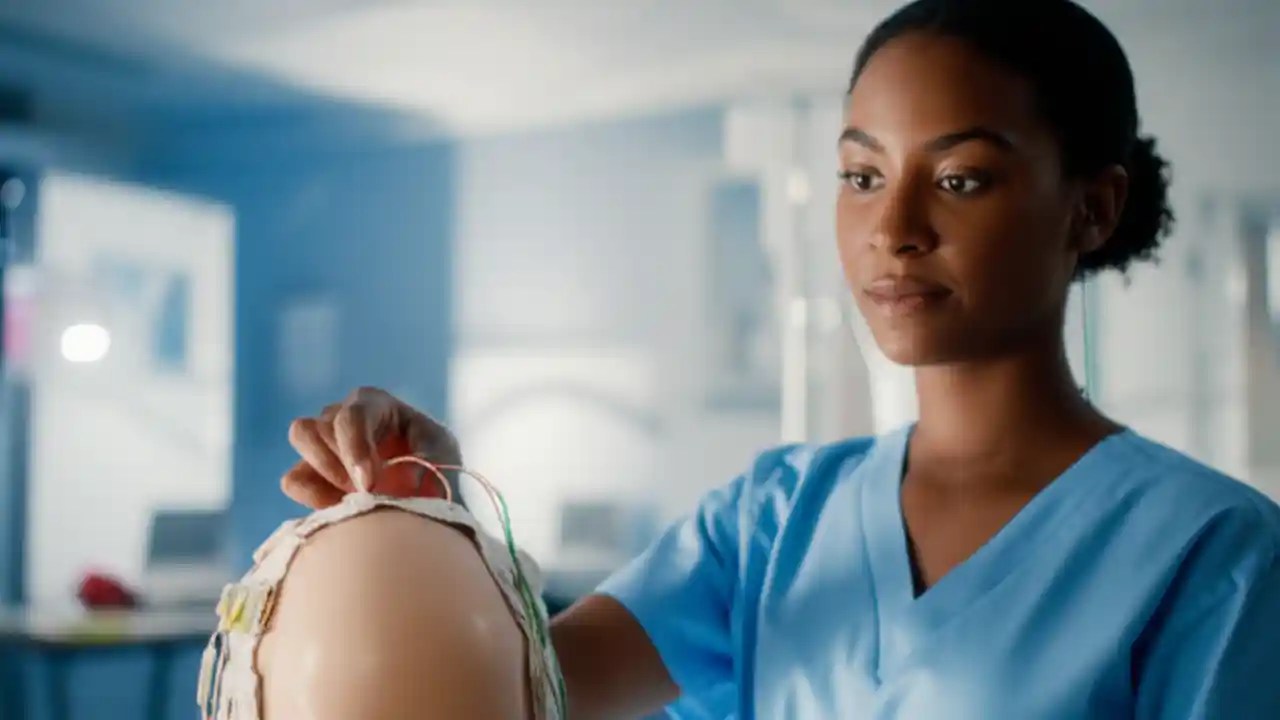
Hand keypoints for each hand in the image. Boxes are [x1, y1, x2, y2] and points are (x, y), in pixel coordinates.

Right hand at [282, 387, 460, 508]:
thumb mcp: (442, 454)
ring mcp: (323, 442)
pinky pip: (292, 480)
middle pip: (318, 425)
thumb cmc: (436, 466)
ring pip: (301, 436)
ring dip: (324, 472)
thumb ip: (425, 459)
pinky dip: (312, 496)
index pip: (351, 416)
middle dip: (339, 463)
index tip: (369, 483)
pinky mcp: (310, 473)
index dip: (355, 449)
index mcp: (375, 403)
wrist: (427, 499)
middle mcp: (343, 414)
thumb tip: (398, 479)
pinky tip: (342, 508)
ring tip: (354, 496)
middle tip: (366, 491)